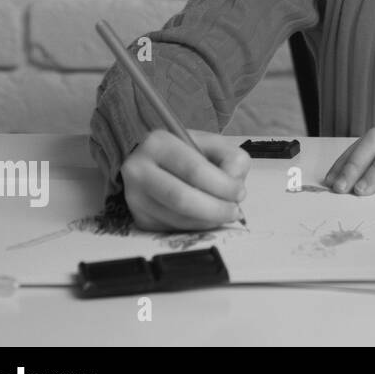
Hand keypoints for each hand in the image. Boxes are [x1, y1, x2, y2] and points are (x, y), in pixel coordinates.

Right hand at [120, 129, 249, 230]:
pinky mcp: (139, 218)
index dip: (222, 185)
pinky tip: (205, 217)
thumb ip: (232, 159)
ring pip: (176, 218)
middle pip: (181, 198)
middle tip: (234, 211)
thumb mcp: (212, 144)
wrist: (153, 163)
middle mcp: (138, 170)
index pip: (194, 170)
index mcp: (158, 144)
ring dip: (208, 221)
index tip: (240, 192)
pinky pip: (172, 229)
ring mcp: (134, 196)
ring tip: (224, 214)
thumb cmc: (187, 153)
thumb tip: (234, 187)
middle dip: (215, 209)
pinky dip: (196, 227)